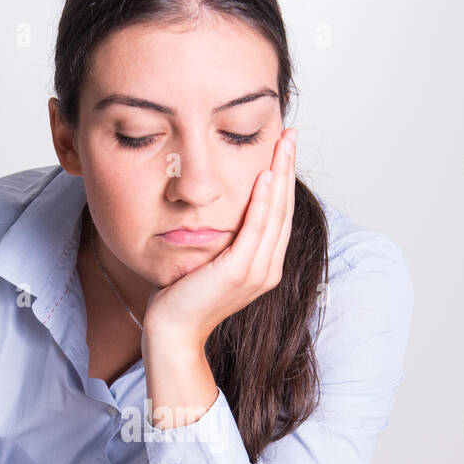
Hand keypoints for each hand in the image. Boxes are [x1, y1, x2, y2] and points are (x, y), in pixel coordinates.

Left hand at [142, 127, 296, 345]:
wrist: (172, 330)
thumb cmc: (184, 297)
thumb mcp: (210, 260)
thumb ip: (225, 240)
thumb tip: (222, 211)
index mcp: (264, 266)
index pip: (280, 214)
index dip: (284, 178)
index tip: (284, 147)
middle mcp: (267, 268)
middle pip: (284, 208)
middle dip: (288, 168)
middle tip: (291, 133)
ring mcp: (256, 272)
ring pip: (276, 213)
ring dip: (281, 175)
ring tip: (283, 144)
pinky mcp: (238, 272)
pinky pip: (256, 228)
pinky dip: (263, 201)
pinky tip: (265, 175)